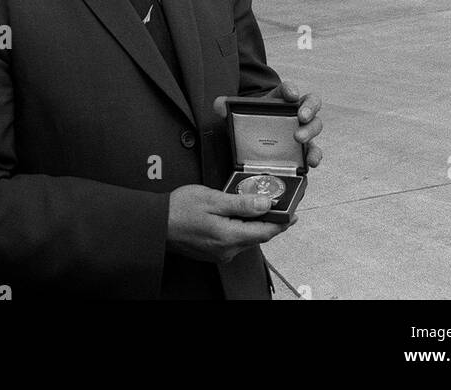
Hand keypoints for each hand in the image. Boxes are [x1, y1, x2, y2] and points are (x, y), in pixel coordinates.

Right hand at [166, 184, 294, 262]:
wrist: (158, 223)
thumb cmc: (180, 209)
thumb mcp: (213, 199)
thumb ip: (241, 203)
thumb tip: (265, 205)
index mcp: (229, 236)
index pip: (266, 232)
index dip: (282, 222)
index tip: (293, 214)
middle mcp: (227, 250)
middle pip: (258, 236)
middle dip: (270, 222)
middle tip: (279, 206)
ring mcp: (220, 253)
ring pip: (246, 238)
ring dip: (255, 224)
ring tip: (258, 206)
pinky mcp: (214, 252)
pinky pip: (235, 240)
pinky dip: (241, 228)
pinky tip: (238, 215)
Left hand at [213, 83, 322, 168]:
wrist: (256, 138)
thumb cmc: (251, 120)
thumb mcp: (239, 112)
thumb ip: (227, 106)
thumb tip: (219, 105)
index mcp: (281, 98)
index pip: (288, 88)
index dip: (290, 89)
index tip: (291, 95)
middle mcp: (296, 111)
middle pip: (311, 103)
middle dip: (309, 108)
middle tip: (301, 116)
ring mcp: (303, 129)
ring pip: (316, 125)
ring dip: (311, 131)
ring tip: (300, 139)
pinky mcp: (304, 150)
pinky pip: (314, 151)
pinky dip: (315, 155)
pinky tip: (310, 161)